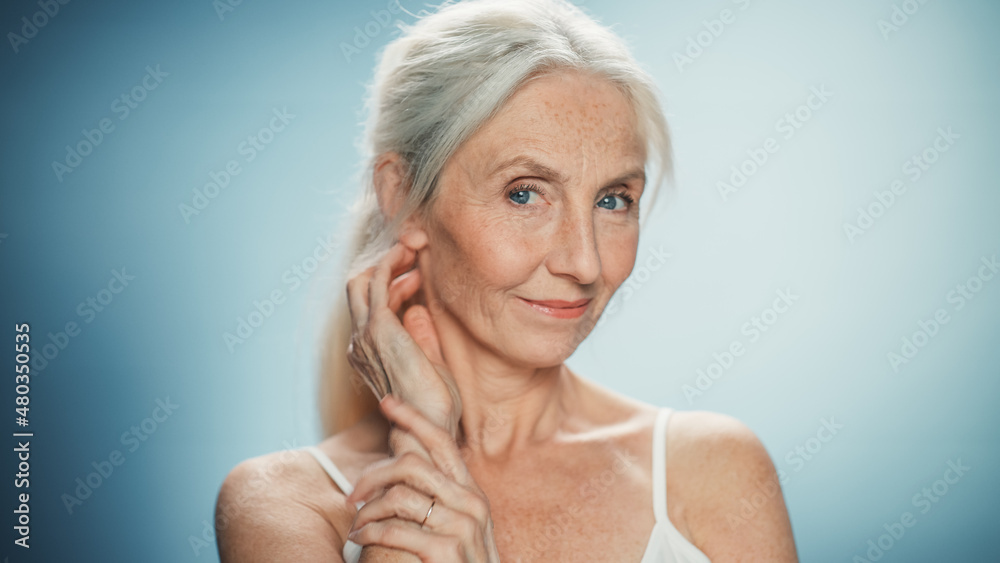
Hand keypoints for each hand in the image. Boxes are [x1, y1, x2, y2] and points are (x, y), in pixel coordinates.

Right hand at [346, 241, 461, 436]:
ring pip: (362, 281)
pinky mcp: (380, 329)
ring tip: (412, 250)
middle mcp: (360, 343)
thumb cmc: (434, 406)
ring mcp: (366, 336)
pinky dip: (392, 266)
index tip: (415, 275)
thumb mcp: (430, 365)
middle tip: (409, 253)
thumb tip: (419, 310)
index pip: (367, 306)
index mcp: (368, 353)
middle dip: (381, 265)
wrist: (429, 426)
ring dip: (387, 261)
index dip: (388, 283)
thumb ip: (421, 336)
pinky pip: (378, 283)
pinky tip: (412, 264)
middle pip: (355, 288)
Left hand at [347, 395, 499, 562]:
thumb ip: (436, 498)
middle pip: (412, 463)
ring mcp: (462, 528)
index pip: (442, 441)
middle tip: (351, 496)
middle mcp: (471, 504)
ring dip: (366, 512)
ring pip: (398, 496)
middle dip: (372, 475)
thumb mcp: (453, 527)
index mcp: (470, 493)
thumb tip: (402, 465)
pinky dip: (367, 533)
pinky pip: (394, 529)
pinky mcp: (447, 552)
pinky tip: (358, 541)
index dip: (413, 417)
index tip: (387, 401)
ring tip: (355, 527)